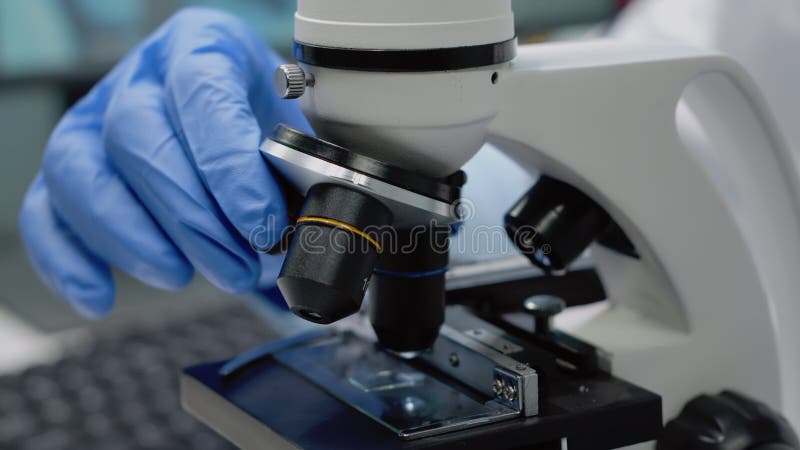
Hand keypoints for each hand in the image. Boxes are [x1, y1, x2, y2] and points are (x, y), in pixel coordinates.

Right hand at [18, 8, 308, 316]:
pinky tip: (101, 295)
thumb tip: (297, 230)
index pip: (202, 89)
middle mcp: (140, 78)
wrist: (239, 134)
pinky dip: (68, 261)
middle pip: (135, 134)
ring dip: (133, 240)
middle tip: (236, 267)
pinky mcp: (66, 171)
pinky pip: (43, 214)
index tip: (262, 224)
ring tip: (184, 275)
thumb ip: (297, 172)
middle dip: (189, 216)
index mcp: (203, 47)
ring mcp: (92, 121)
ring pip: (81, 173)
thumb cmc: (264, 132)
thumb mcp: (295, 136)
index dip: (229, 163)